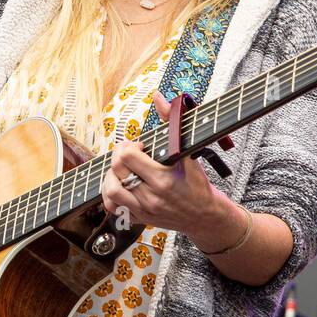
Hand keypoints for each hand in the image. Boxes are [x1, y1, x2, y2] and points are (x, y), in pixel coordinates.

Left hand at [99, 90, 219, 235]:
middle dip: (119, 155)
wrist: (205, 216)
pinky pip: (114, 207)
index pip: (129, 156)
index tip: (139, 145)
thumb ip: (172, 124)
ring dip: (111, 175)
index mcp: (164, 180)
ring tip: (121, 169)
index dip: (129, 145)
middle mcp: (151, 196)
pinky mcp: (140, 219)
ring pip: (111, 190)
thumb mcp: (190, 153)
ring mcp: (144, 210)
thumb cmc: (198, 184)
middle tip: (129, 153)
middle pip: (117, 170)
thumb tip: (158, 97)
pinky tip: (120, 184)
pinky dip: (111, 194)